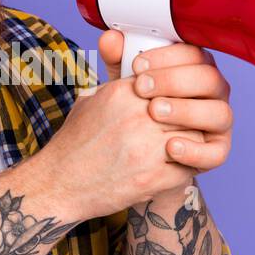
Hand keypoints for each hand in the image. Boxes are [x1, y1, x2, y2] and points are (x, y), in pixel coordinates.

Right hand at [28, 52, 198, 219]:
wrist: (59, 184)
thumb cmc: (75, 143)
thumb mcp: (91, 100)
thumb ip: (119, 81)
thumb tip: (142, 70)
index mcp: (123, 93)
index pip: (171, 83)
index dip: (179, 94)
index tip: (178, 102)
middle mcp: (137, 117)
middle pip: (187, 108)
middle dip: (189, 117)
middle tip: (185, 124)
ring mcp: (146, 148)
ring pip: (194, 136)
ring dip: (192, 141)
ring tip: (181, 145)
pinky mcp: (153, 178)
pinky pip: (188, 167)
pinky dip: (186, 167)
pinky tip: (175, 166)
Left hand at [97, 30, 232, 176]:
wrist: (131, 150)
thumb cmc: (134, 110)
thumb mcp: (124, 85)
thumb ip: (118, 61)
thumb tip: (111, 39)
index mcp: (196, 68)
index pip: (193, 54)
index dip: (167, 57)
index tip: (137, 64)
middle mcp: (213, 93)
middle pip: (209, 79)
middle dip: (174, 81)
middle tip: (141, 87)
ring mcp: (218, 122)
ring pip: (219, 112)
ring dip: (187, 111)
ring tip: (153, 112)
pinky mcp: (216, 151)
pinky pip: (217, 153)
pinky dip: (196, 150)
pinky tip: (170, 147)